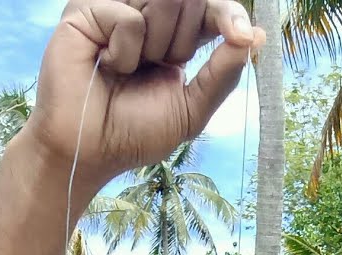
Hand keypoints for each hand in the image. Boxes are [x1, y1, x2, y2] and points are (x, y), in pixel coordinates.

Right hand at [21, 0, 264, 189]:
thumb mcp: (193, 109)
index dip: (229, 14)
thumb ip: (223, 73)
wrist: (90, 152)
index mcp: (175, 37)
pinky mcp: (86, 12)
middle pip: (190, 0)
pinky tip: (106, 65)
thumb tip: (255, 36)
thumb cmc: (135, 133)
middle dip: (184, 42)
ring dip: (156, 47)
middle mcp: (147, 16)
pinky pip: (129, 18)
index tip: (241, 34)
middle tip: (156, 69)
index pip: (211, 8)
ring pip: (163, 1)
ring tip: (128, 70)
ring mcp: (116, 10)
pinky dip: (125, 51)